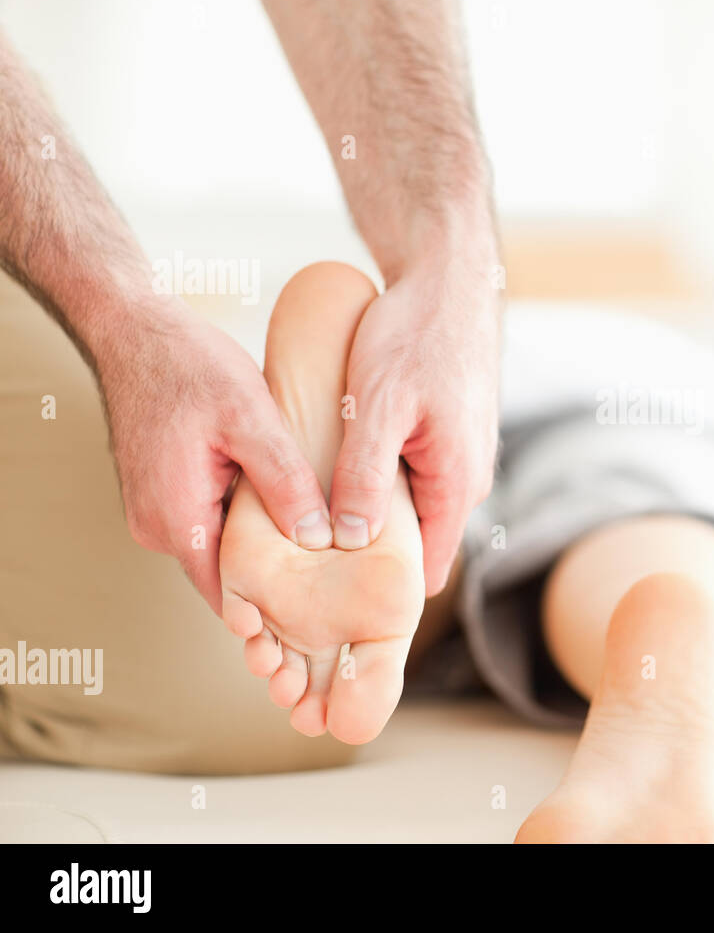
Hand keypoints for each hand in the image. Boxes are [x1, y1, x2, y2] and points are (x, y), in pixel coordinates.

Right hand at [98, 303, 330, 611]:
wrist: (135, 329)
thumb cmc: (188, 365)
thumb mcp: (251, 418)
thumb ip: (284, 480)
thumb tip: (318, 537)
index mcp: (176, 519)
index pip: (229, 597)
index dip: (273, 617)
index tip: (317, 629)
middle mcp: (159, 526)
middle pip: (228, 578)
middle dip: (276, 589)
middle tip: (334, 599)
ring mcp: (158, 511)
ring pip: (222, 551)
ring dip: (265, 556)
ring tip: (324, 564)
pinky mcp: (166, 492)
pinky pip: (212, 525)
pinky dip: (248, 529)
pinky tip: (291, 520)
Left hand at [327, 250, 498, 593]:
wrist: (451, 278)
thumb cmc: (417, 334)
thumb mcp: (378, 406)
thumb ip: (364, 477)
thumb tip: (346, 539)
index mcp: (458, 483)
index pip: (426, 570)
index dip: (381, 591)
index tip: (331, 598)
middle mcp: (468, 478)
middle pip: (416, 541)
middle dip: (366, 552)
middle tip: (305, 553)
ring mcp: (462, 456)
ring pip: (411, 506)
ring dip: (369, 510)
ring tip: (314, 509)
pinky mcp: (450, 435)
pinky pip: (414, 476)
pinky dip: (379, 479)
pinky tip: (339, 464)